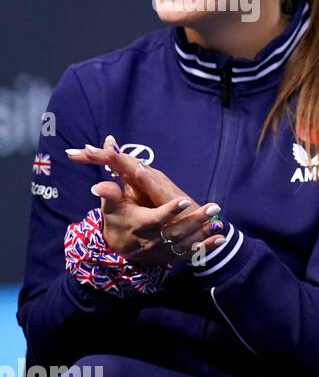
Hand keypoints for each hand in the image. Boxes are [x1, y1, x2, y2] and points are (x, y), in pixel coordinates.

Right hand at [66, 135, 226, 266]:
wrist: (120, 248)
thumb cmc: (119, 221)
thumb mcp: (110, 208)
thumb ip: (109, 196)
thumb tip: (100, 185)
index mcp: (140, 226)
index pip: (156, 219)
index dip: (169, 211)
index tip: (184, 200)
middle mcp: (153, 240)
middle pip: (176, 231)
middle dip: (195, 220)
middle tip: (213, 207)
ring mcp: (164, 250)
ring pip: (186, 243)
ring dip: (204, 234)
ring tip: (220, 223)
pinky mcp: (172, 257)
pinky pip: (190, 254)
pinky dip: (206, 248)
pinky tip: (221, 239)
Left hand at [67, 135, 184, 207]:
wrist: (190, 225)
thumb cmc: (163, 213)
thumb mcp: (135, 203)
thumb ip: (117, 193)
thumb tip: (98, 185)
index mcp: (135, 177)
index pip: (111, 162)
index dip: (92, 156)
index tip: (70, 153)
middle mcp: (144, 174)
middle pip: (118, 160)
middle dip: (99, 153)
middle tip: (78, 151)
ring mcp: (154, 181)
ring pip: (132, 166)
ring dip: (116, 158)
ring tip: (98, 151)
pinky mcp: (164, 193)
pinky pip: (150, 182)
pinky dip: (141, 175)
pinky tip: (133, 170)